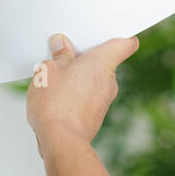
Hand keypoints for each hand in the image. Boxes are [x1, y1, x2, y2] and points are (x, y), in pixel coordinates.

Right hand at [27, 34, 139, 155]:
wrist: (61, 141)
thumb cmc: (57, 105)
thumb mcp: (48, 70)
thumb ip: (58, 56)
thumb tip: (61, 46)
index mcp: (102, 62)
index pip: (126, 43)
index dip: (120, 36)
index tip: (110, 34)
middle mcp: (109, 81)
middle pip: (103, 61)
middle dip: (84, 57)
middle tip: (63, 54)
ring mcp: (104, 100)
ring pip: (94, 80)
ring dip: (78, 77)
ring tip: (55, 78)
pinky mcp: (96, 115)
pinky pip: (88, 97)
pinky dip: (76, 94)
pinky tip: (57, 96)